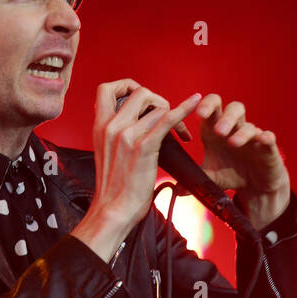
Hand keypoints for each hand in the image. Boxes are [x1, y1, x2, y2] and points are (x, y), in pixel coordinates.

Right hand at [83, 79, 202, 237]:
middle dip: (156, 101)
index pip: (107, 88)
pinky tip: (196, 102)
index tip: (142, 101)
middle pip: (139, 92)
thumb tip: (134, 122)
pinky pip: (168, 118)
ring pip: (156, 106)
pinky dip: (185, 108)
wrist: (113, 211)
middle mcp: (111, 126)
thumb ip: (115, 135)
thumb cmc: (113, 189)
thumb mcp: (106, 153)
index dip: (127, 87)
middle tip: (165, 120)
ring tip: (179, 134)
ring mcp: (126, 135)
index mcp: (100, 127)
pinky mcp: (144, 146)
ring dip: (172, 115)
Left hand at [193, 94, 290, 225]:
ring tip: (232, 143)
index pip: (212, 109)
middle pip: (233, 109)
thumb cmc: (230, 173)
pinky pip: (268, 137)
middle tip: (218, 131)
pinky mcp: (268, 148)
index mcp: (217, 131)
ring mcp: (253, 137)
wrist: (255, 186)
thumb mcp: (210, 176)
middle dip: (225, 117)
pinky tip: (262, 140)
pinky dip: (265, 137)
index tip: (198, 114)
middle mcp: (236, 129)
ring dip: (241, 132)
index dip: (206, 106)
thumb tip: (177, 189)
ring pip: (249, 125)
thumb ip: (195, 177)